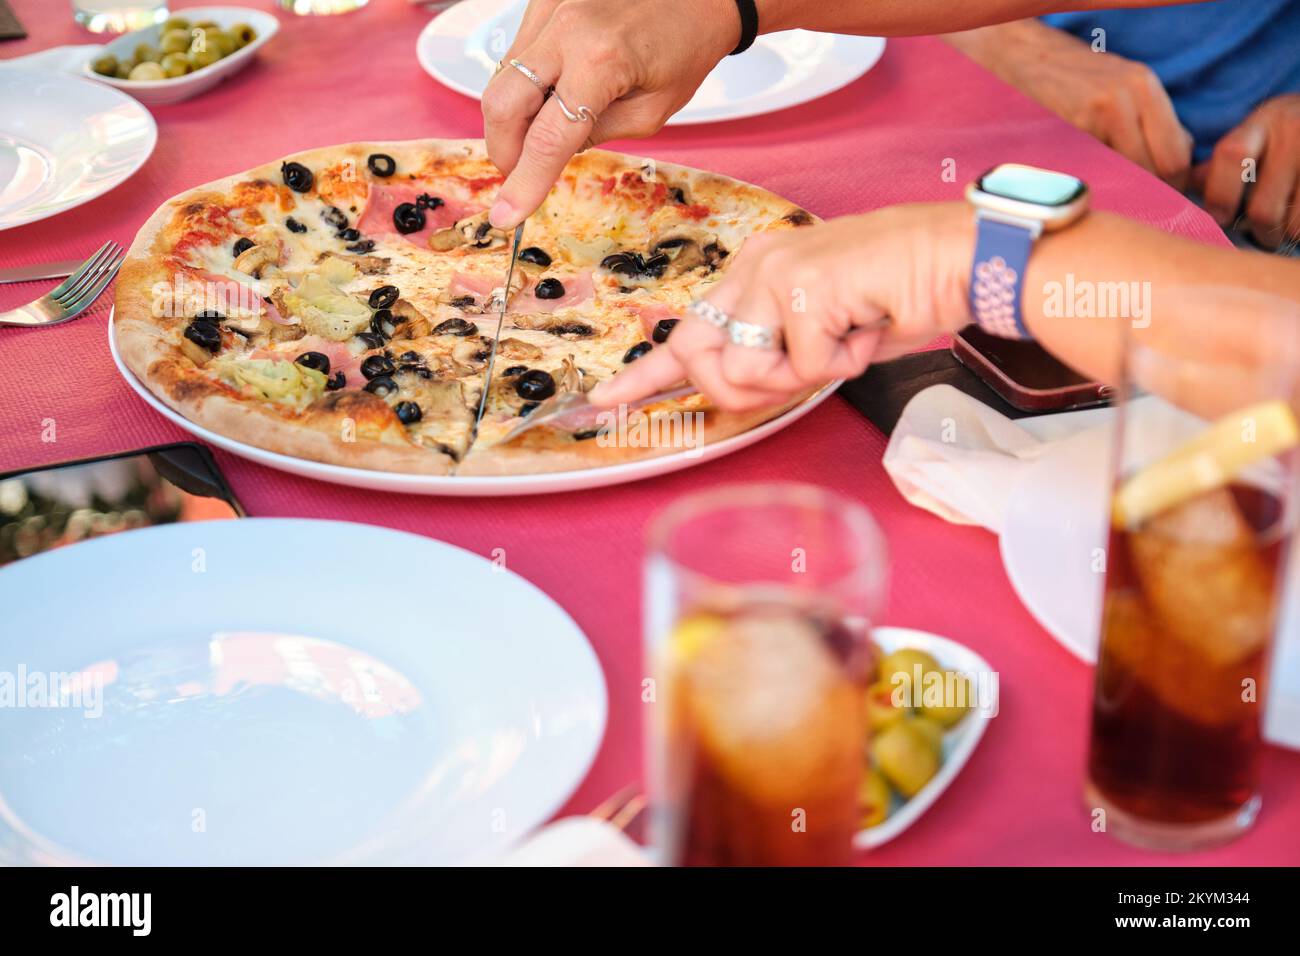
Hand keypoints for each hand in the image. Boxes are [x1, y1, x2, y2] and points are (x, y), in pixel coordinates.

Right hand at [481, 0, 739, 227]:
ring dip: (514, 116)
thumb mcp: (651, 113)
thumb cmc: (686, 50)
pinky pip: (517, 54)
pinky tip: (555, 91)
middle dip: (503, 149)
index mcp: (600, 62)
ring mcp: (550, 8)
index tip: (506, 216)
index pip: (546, 139)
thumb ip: (596, 134)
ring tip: (549, 125)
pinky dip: (525, 84)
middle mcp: (565, 29)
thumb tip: (548, 153)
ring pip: (503, 78)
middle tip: (521, 172)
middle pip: (502, 103)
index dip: (523, 183)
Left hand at [590, 205, 975, 411]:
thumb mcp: (826, 333)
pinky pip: (806, 364)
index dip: (646, 374)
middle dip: (741, 390)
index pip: (688, 329)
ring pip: (748, 369)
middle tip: (799, 375)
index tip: (607, 401)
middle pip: (703, 360)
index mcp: (757, 272)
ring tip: (849, 339)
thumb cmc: (901, 294)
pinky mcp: (805, 287)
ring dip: (803, 376)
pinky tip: (870, 327)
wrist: (959, 257)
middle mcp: (757, 266)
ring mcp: (777, 272)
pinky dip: (845, 362)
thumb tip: (742, 388)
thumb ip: (778, 357)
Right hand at [945, 20, 1191, 187]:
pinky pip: (1093, 173)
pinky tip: (1078, 176)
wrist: (1016, 57)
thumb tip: (1179, 162)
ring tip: (1105, 188)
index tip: (1160, 197)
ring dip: (1120, 190)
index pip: (1177, 155)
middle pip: (1159, 169)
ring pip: (1127, 176)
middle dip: (1151, 193)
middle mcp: (1125, 95)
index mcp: (1143, 84)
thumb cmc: (1066, 78)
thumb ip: (1150, 119)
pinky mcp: (1066, 128)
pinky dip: (1091, 182)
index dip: (1172, 184)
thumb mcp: (1118, 85)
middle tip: (1135, 202)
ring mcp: (1095, 112)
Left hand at [1192, 94, 1299, 249]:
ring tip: (1279, 229)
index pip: (1231, 155)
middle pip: (1262, 209)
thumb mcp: (1255, 134)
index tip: (1217, 217)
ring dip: (1282, 236)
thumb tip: (1168, 194)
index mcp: (1262, 123)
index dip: (1219, 195)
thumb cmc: (1286, 134)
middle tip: (1255, 233)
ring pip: (1291, 224)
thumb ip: (1219, 165)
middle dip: (1254, 232)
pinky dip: (1299, 233)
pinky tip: (1296, 224)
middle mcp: (1294, 133)